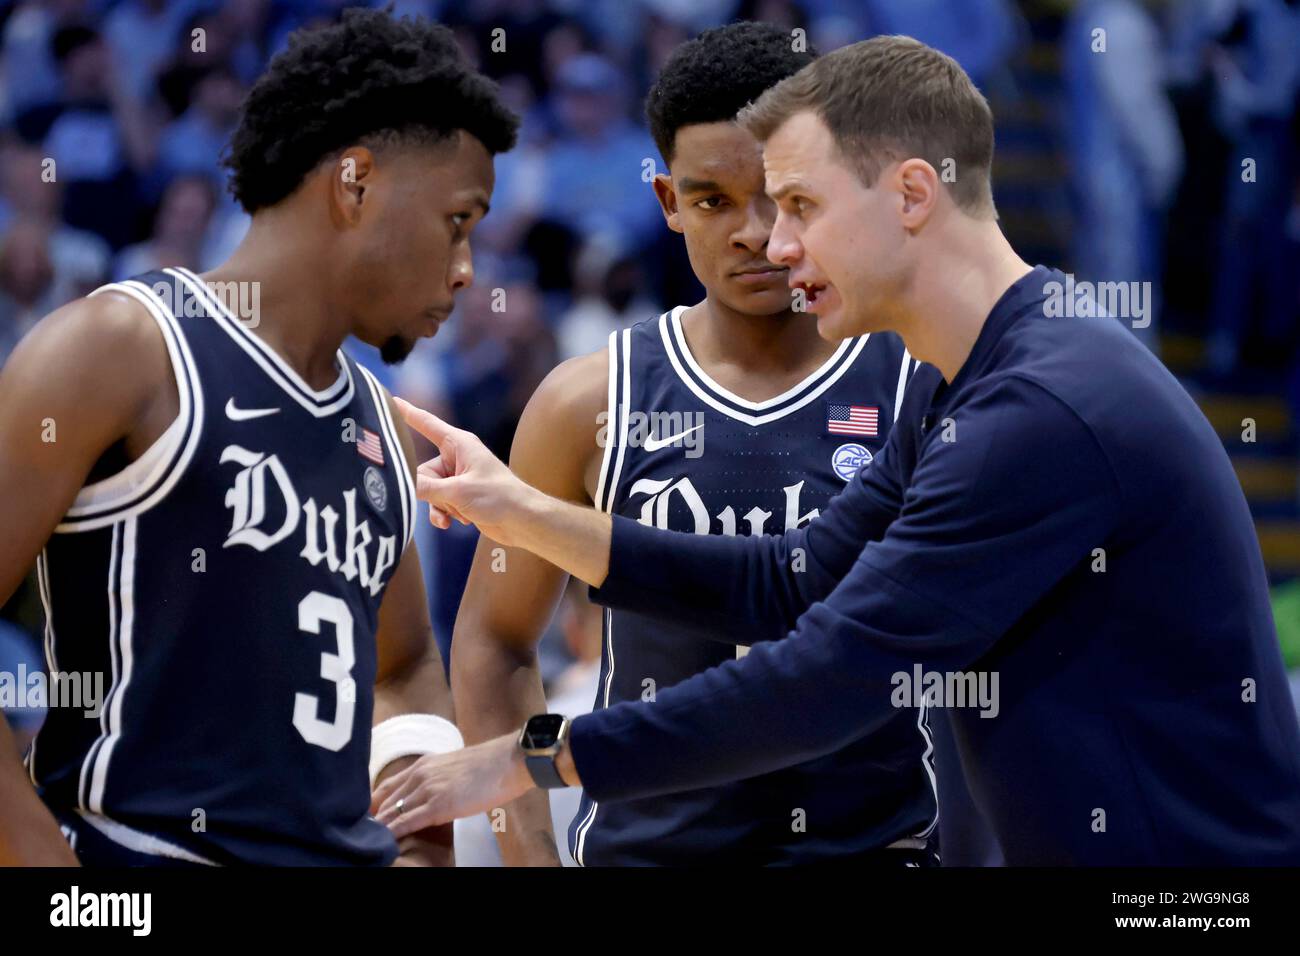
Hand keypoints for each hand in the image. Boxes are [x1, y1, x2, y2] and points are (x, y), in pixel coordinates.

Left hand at [370, 733, 533, 838]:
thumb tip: (432, 797)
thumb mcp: (453, 768)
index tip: (366, 820)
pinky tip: (386, 842)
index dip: (374, 805)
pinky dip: (393, 833)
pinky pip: (407, 822)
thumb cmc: (488, 766)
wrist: (507, 761)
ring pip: (392, 812)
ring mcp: (427, 789)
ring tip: (369, 842)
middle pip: (384, 801)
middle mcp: (419, 774)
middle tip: (361, 834)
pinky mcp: (438, 805)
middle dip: (373, 819)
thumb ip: (437, 780)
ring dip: (380, 828)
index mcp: (422, 765)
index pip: (386, 787)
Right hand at [393, 397, 539, 546]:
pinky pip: (439, 502)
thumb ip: (426, 488)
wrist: (523, 521)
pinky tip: (459, 521)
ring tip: (458, 512)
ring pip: (430, 490)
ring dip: (440, 505)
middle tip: (449, 500)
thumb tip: (400, 485)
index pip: (427, 424)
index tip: (390, 401)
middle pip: (423, 471)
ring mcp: (458, 477)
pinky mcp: (461, 495)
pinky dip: (445, 513)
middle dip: (432, 491)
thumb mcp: (458, 492)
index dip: (407, 413)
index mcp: (459, 444)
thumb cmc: (499, 498)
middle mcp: (457, 457)